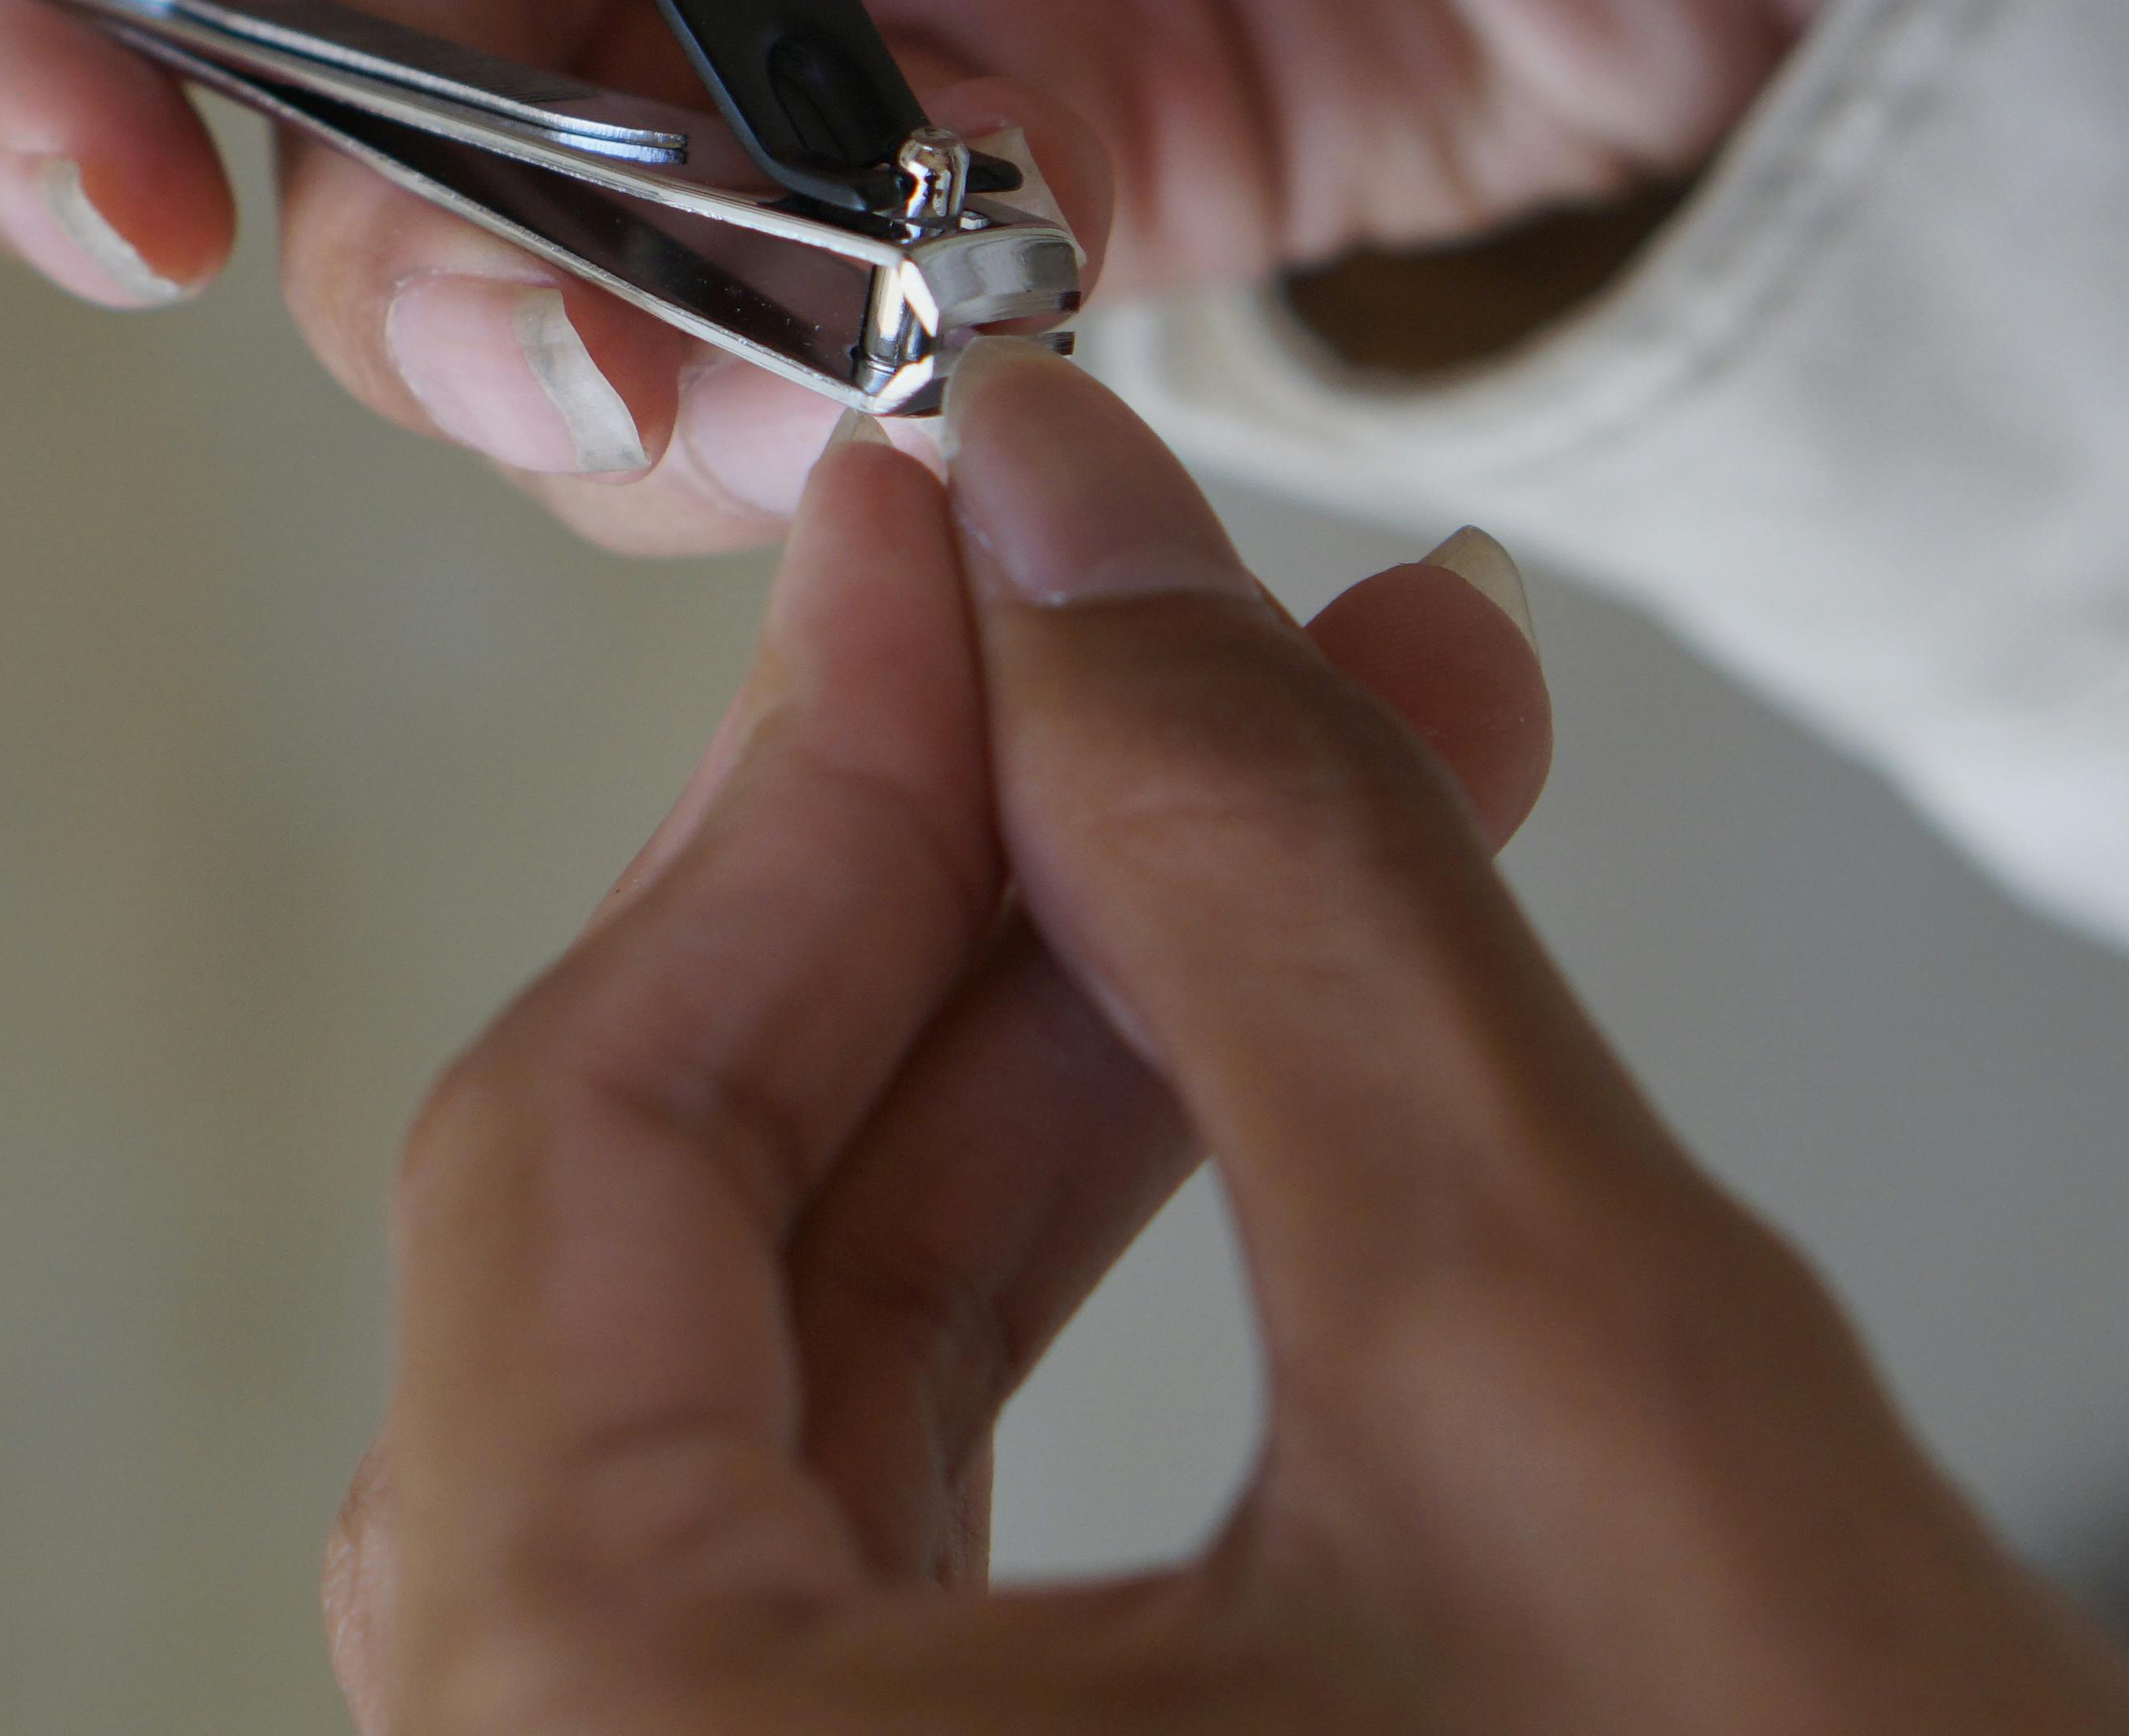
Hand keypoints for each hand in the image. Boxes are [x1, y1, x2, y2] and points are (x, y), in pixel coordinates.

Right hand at [0, 0, 2128, 544]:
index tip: (81, 175)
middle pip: (350, 11)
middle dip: (366, 212)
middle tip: (544, 339)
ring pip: (553, 213)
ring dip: (567, 345)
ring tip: (745, 386)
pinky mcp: (1064, 150)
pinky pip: (818, 326)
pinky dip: (795, 406)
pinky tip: (890, 409)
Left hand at [329, 342, 2128, 1735]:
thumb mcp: (1558, 1364)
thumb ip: (1268, 887)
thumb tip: (1076, 537)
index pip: (569, 1163)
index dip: (788, 791)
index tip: (939, 539)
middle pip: (672, 1286)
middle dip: (966, 916)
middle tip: (1145, 643)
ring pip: (807, 1431)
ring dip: (1059, 1089)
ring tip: (1300, 817)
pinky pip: (924, 1591)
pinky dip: (1087, 1328)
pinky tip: (1265, 1107)